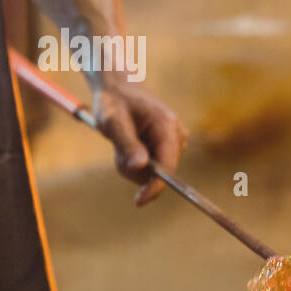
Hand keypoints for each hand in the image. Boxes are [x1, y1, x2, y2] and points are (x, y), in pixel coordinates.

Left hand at [91, 78, 187, 205]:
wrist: (118, 88)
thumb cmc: (114, 102)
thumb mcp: (113, 121)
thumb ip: (126, 143)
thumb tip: (140, 167)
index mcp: (167, 126)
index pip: (168, 166)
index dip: (155, 187)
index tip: (139, 201)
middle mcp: (177, 134)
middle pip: (160, 172)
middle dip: (135, 169)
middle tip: (117, 150)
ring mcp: (175, 141)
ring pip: (153, 172)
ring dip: (132, 165)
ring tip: (121, 143)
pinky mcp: (168, 147)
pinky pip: (151, 167)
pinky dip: (135, 162)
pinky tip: (129, 144)